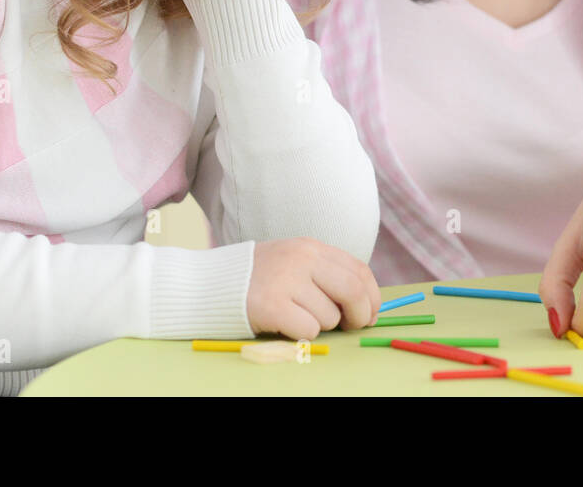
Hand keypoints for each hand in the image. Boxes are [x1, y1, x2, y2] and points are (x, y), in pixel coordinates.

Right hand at [247, 237, 380, 339]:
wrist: (210, 284)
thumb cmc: (258, 279)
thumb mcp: (294, 262)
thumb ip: (326, 275)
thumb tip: (366, 304)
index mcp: (311, 248)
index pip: (359, 271)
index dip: (372, 297)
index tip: (371, 315)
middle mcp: (302, 259)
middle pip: (353, 291)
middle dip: (360, 316)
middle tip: (351, 327)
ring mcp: (286, 280)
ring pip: (329, 316)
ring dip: (320, 325)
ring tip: (296, 316)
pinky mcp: (272, 305)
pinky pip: (308, 330)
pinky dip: (302, 334)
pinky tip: (284, 324)